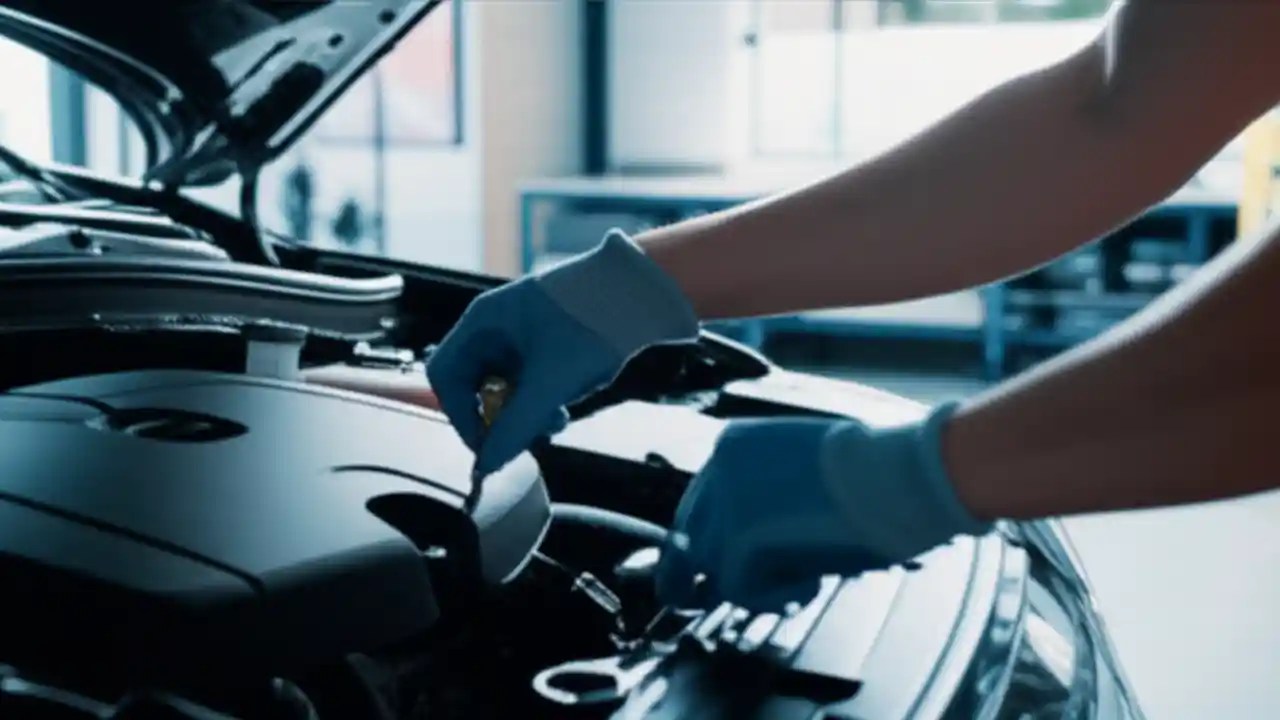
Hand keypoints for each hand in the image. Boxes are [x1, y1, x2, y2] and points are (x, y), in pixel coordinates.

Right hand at [427, 231, 698, 475]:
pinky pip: (528, 382)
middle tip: (526, 437)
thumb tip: (487, 465)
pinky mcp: (545, 343)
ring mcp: (520, 334)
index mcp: (483, 321)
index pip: (446, 376)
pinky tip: (564, 404)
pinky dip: (542, 400)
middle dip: (499, 417)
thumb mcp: (551, 383)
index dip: (460, 415)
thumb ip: (515, 427)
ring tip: (555, 419)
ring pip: (505, 388)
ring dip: (525, 412)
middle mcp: (496, 326)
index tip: (487, 445)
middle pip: (474, 385)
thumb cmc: (592, 323)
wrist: (644, 293)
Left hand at [655, 406, 991, 612]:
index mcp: (734, 446)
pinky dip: (770, 598)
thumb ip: (768, 498)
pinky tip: (807, 586)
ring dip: (749, 588)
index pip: (697, 502)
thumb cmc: (876, 472)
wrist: (897, 474)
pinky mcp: (740, 538)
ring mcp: (726, 503)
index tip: (704, 566)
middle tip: (689, 600)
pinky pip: (736, 589)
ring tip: (797, 587)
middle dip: (684, 575)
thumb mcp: (805, 471)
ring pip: (709, 568)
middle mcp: (719, 469)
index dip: (703, 540)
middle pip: (682, 536)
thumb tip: (759, 546)